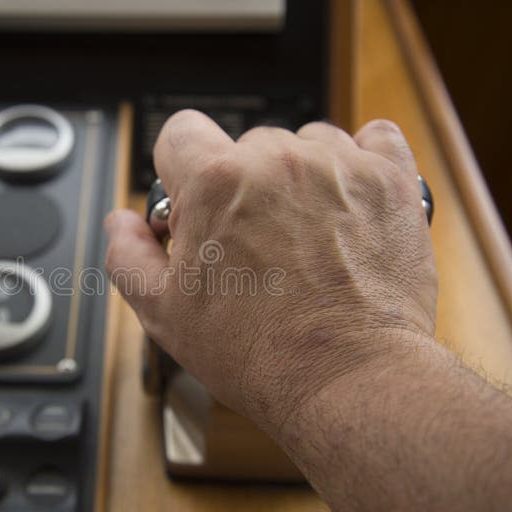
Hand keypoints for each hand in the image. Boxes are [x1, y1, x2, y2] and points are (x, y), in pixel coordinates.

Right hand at [104, 110, 436, 429]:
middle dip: (241, 185)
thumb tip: (122, 222)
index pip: (180, 132)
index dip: (179, 171)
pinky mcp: (390, 181)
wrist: (347, 378)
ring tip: (306, 236)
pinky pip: (372, 138)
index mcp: (216, 182)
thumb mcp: (163, 313)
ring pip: (304, 143)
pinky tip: (347, 201)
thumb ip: (127, 254)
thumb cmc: (259, 353)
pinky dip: (358, 162)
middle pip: (244, 145)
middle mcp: (277, 161)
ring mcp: (339, 166)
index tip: (195, 205)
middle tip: (253, 243)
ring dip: (298, 177)